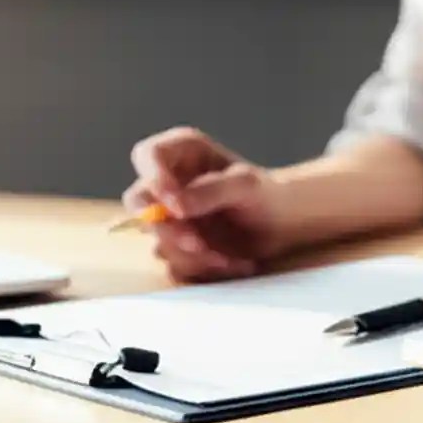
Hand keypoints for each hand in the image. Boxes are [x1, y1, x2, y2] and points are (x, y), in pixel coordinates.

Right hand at [124, 127, 285, 282]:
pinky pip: (174, 264)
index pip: (147, 155)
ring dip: (193, 256)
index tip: (177, 206)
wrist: (282, 227)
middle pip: (140, 203)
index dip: (154, 179)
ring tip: (230, 256)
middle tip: (198, 243)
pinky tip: (230, 263)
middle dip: (168, 229)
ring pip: (158, 240)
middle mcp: (169, 183)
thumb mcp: (246, 185)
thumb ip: (212, 190)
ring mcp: (170, 217)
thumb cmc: (266, 194)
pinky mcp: (177, 246)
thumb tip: (175, 206)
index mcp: (182, 153)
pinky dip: (202, 270)